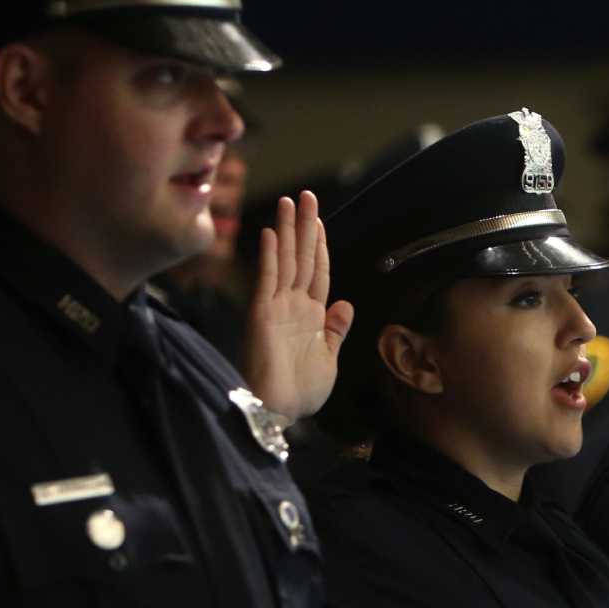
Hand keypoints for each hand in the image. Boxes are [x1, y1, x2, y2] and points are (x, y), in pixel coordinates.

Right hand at [241, 190, 352, 418]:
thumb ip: (336, 331)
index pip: (317, 272)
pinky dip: (272, 257)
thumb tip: (345, 305)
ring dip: (289, 230)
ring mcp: (276, 307)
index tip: (319, 220)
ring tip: (289, 202)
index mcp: (311, 315)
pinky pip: (268, 280)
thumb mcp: (329, 359)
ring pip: (286, 261)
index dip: (320, 245)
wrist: (279, 412)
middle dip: (306, 226)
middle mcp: (293, 305)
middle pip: (302, 258)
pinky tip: (273, 234)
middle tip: (306, 196)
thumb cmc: (301, 392)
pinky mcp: (262, 314)